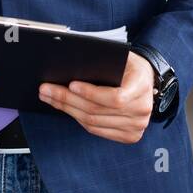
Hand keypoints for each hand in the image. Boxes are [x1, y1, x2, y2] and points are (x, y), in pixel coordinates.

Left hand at [38, 51, 154, 143]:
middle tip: (46, 89)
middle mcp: (142, 110)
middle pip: (97, 111)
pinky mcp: (129, 136)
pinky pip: (96, 130)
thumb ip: (103, 61)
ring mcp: (136, 126)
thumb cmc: (129, 65)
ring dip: (67, 110)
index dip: (91, 93)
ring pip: (93, 122)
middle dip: (67, 100)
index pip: (115, 98)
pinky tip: (65, 108)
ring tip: (49, 97)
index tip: (71, 85)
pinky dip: (78, 119)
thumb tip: (71, 65)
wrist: (146, 81)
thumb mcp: (122, 56)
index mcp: (142, 87)